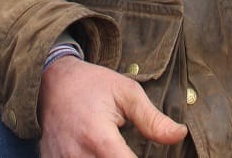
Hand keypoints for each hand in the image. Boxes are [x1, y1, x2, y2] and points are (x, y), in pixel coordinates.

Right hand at [38, 57, 187, 156]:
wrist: (52, 82)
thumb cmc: (92, 85)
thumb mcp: (126, 92)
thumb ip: (152, 119)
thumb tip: (179, 135)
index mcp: (98, 137)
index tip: (155, 156)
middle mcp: (76, 157)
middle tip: (130, 149)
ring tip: (117, 149)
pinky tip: (99, 153)